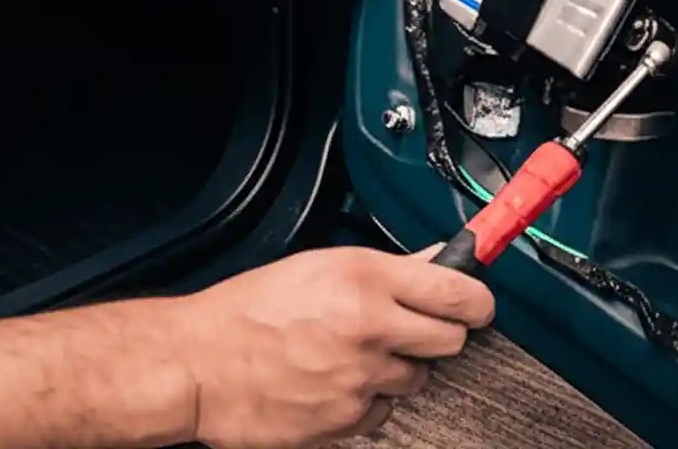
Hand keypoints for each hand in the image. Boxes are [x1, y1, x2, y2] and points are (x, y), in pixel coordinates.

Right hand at [175, 245, 494, 447]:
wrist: (198, 364)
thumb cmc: (252, 311)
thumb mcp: (323, 266)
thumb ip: (391, 267)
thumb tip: (440, 258)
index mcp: (364, 280)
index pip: (457, 292)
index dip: (477, 300)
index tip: (479, 304)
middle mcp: (369, 328)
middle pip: (451, 340)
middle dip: (438, 333)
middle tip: (410, 327)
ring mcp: (359, 379)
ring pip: (418, 377)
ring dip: (398, 368)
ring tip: (354, 354)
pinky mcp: (345, 419)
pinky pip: (384, 409)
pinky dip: (369, 399)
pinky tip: (337, 381)